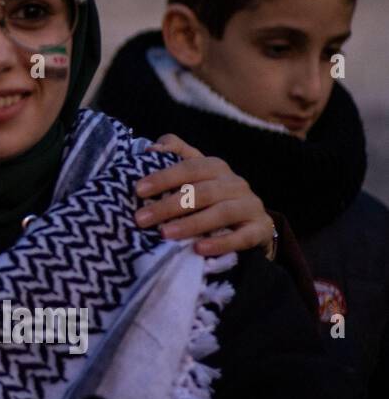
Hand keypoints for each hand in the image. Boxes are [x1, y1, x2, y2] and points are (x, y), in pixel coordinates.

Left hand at [134, 133, 274, 258]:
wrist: (251, 223)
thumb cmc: (210, 197)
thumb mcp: (193, 175)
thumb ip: (173, 155)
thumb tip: (149, 149)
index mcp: (215, 167)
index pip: (188, 168)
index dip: (163, 177)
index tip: (137, 190)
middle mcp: (234, 183)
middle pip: (201, 192)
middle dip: (169, 206)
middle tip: (141, 218)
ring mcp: (250, 205)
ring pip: (221, 213)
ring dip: (191, 224)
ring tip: (165, 234)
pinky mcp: (261, 229)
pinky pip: (243, 237)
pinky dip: (221, 243)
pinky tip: (199, 249)